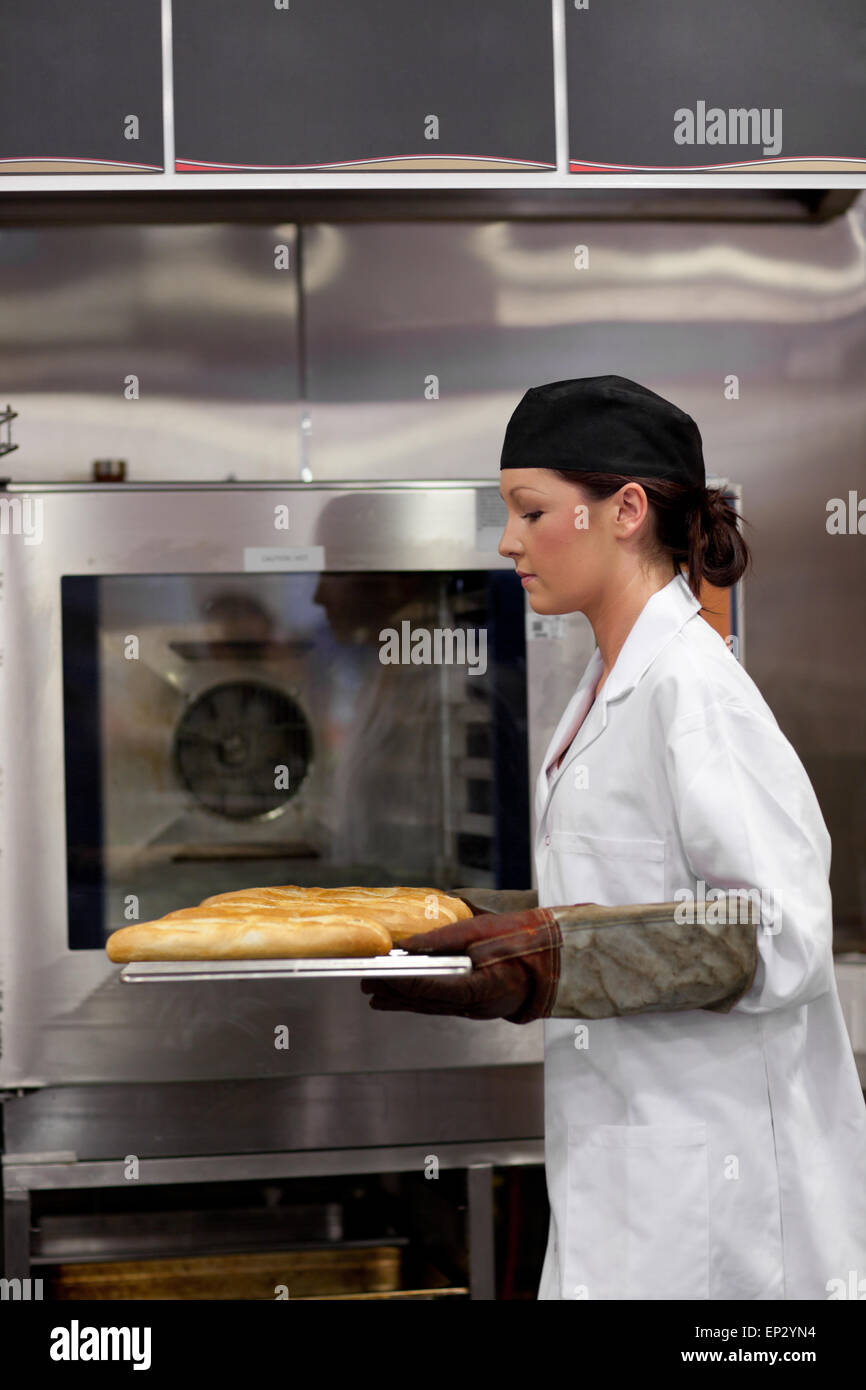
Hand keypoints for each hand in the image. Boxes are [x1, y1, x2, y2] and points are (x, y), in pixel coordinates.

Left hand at [360, 907, 561, 1022]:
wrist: (560, 961)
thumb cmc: (527, 941)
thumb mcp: (484, 931)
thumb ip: (445, 939)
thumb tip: (410, 944)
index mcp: (478, 987)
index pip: (429, 988)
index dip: (400, 981)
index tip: (377, 973)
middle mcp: (475, 1005)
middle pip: (425, 1002)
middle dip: (393, 993)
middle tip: (366, 985)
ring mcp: (478, 1009)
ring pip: (432, 1007)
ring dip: (403, 1001)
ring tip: (376, 997)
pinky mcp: (479, 1005)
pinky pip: (443, 1004)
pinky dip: (421, 1000)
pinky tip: (408, 997)